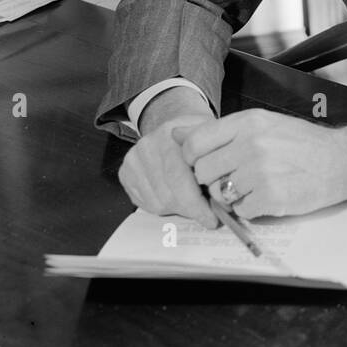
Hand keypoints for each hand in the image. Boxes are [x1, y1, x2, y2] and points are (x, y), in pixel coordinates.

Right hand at [118, 113, 217, 228]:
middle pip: (168, 195)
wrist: (173, 128)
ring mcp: (133, 160)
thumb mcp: (214, 138)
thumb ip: (217, 159)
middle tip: (207, 216)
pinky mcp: (125, 173)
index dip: (197, 204)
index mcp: (170, 135)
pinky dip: (163, 208)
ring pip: (157, 203)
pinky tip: (176, 199)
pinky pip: (145, 204)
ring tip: (192, 204)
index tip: (213, 219)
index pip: (180, 179)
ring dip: (178, 210)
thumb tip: (222, 190)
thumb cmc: (199, 137)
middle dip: (190, 210)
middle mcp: (146, 146)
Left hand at [179, 109, 346, 216]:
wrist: (343, 161)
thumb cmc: (302, 144)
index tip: (205, 165)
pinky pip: (241, 211)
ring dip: (233, 197)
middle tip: (234, 179)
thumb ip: (220, 130)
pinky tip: (269, 197)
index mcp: (248, 122)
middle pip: (203, 172)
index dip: (193, 160)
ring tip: (257, 187)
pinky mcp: (270, 197)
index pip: (195, 143)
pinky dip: (252, 209)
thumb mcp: (263, 124)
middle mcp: (251, 144)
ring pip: (220, 195)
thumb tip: (176, 133)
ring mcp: (260, 171)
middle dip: (213, 181)